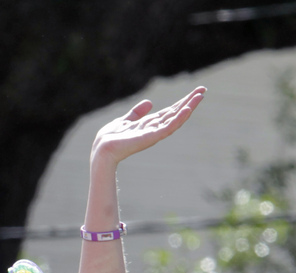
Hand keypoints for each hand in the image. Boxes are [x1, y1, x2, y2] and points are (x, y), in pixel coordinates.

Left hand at [90, 86, 204, 165]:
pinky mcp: (151, 137)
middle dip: (189, 102)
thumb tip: (150, 102)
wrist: (102, 149)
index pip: (169, 111)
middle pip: (175, 113)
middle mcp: (154, 128)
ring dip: (188, 107)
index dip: (181, 102)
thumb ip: (137, 113)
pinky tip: (188, 109)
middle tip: (203, 90)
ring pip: (175, 119)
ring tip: (200, 96)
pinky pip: (169, 127)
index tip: (194, 92)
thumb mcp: (125, 120)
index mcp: (148, 124)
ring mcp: (154, 133)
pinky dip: (179, 118)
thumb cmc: (110, 138)